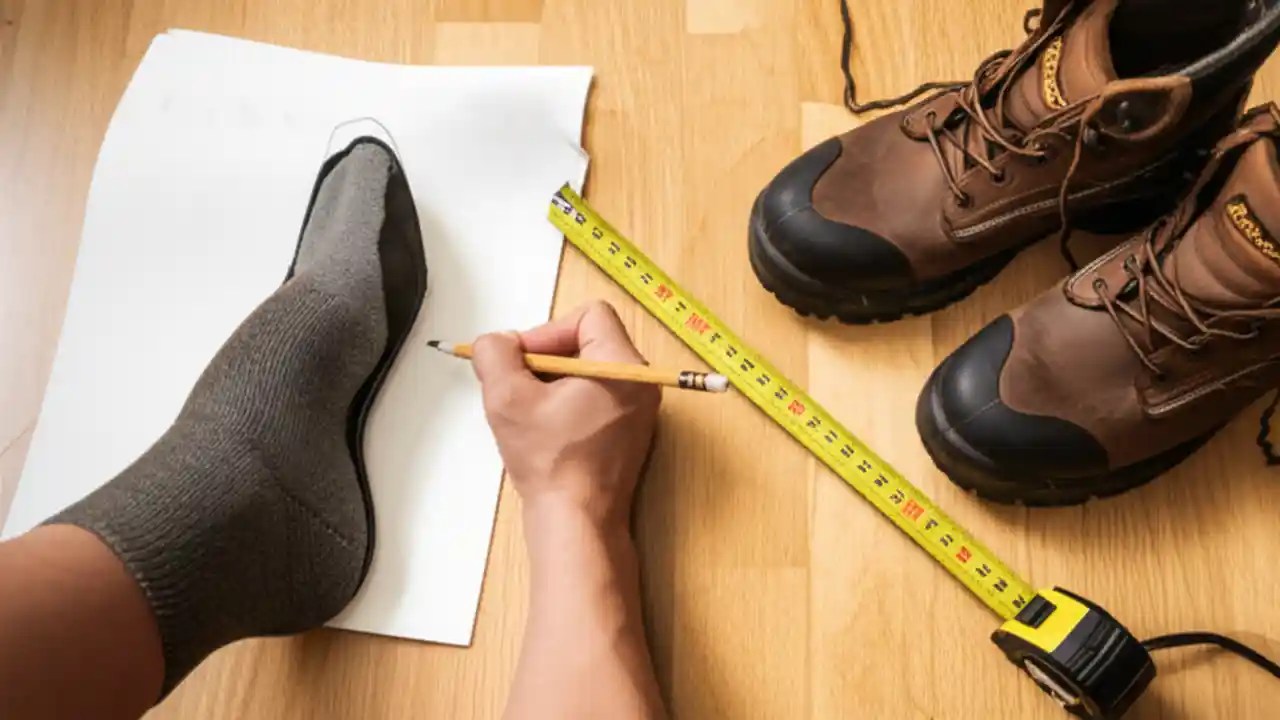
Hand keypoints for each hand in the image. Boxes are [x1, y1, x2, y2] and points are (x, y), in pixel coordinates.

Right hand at [471, 301, 660, 526]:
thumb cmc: (552, 465)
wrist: (577, 523)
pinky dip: (563, 404)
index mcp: (623, 367)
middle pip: (587, 342)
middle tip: (519, 386)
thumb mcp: (507, 397)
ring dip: (550, 383)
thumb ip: (496, 353)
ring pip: (586, 372)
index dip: (547, 330)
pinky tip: (542, 430)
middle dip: (544, 359)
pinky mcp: (626, 433)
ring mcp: (636, 411)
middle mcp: (639, 385)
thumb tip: (498, 342)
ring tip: (528, 412)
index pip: (589, 316)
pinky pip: (592, 398)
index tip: (523, 361)